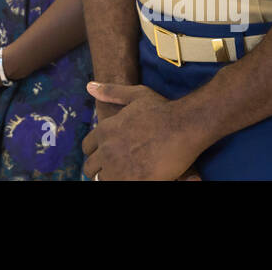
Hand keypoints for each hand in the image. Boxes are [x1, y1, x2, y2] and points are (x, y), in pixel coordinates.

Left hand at [81, 82, 205, 180]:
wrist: (184, 126)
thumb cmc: (163, 110)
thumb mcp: (135, 95)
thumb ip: (111, 92)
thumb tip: (90, 86)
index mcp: (104, 130)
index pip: (87, 148)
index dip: (96, 153)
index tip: (106, 156)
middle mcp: (107, 150)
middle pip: (91, 168)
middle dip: (102, 168)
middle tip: (117, 168)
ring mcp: (118, 168)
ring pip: (104, 180)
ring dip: (113, 177)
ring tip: (128, 172)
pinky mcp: (134, 180)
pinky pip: (119, 186)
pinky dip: (127, 182)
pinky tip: (139, 177)